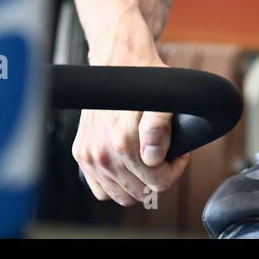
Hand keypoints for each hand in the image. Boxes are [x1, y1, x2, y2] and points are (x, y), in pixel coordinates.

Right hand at [71, 58, 191, 205]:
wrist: (116, 62)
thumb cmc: (142, 79)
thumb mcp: (163, 98)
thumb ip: (160, 127)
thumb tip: (154, 156)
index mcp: (123, 142)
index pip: (158, 183)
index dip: (174, 169)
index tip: (177, 154)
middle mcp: (102, 153)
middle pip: (141, 192)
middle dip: (157, 176)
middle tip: (163, 154)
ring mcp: (89, 156)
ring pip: (121, 195)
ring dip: (137, 183)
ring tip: (146, 159)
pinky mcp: (81, 154)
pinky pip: (100, 189)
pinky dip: (115, 184)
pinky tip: (127, 166)